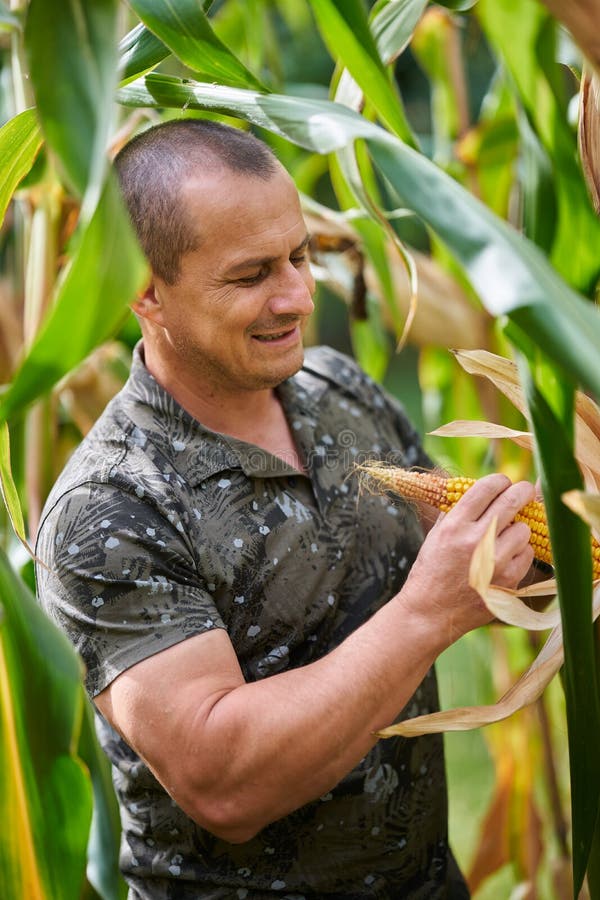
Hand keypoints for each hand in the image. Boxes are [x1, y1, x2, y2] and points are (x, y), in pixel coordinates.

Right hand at [400, 474, 534, 642]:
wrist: (431, 612)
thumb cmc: (432, 570)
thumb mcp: (437, 535)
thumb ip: (458, 511)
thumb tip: (481, 489)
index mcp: (455, 526)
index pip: (487, 488)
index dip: (499, 480)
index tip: (502, 482)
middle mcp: (476, 541)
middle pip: (513, 501)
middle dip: (522, 491)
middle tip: (523, 490)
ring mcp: (495, 562)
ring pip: (524, 528)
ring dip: (517, 528)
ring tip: (505, 536)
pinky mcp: (508, 580)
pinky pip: (527, 554)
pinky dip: (519, 552)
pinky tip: (505, 557)